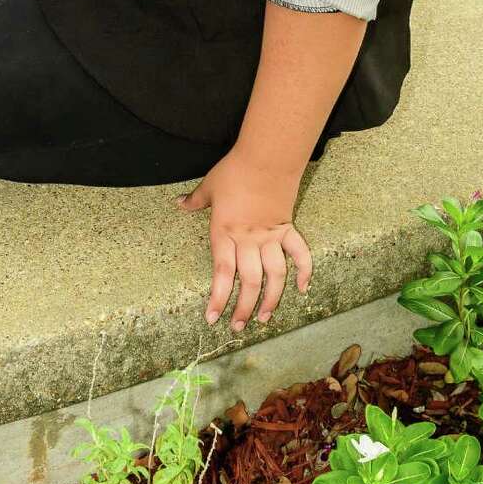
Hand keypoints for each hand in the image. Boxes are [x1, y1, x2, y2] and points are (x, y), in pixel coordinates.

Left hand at [176, 146, 311, 331]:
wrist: (266, 156)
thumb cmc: (234, 170)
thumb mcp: (210, 186)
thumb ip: (195, 200)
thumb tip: (178, 204)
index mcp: (225, 232)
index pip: (221, 273)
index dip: (217, 298)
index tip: (212, 318)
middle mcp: (248, 240)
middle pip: (248, 281)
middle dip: (243, 308)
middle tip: (238, 327)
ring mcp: (270, 236)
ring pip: (274, 275)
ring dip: (271, 299)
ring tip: (265, 318)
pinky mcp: (287, 228)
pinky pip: (299, 254)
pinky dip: (304, 272)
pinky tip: (302, 289)